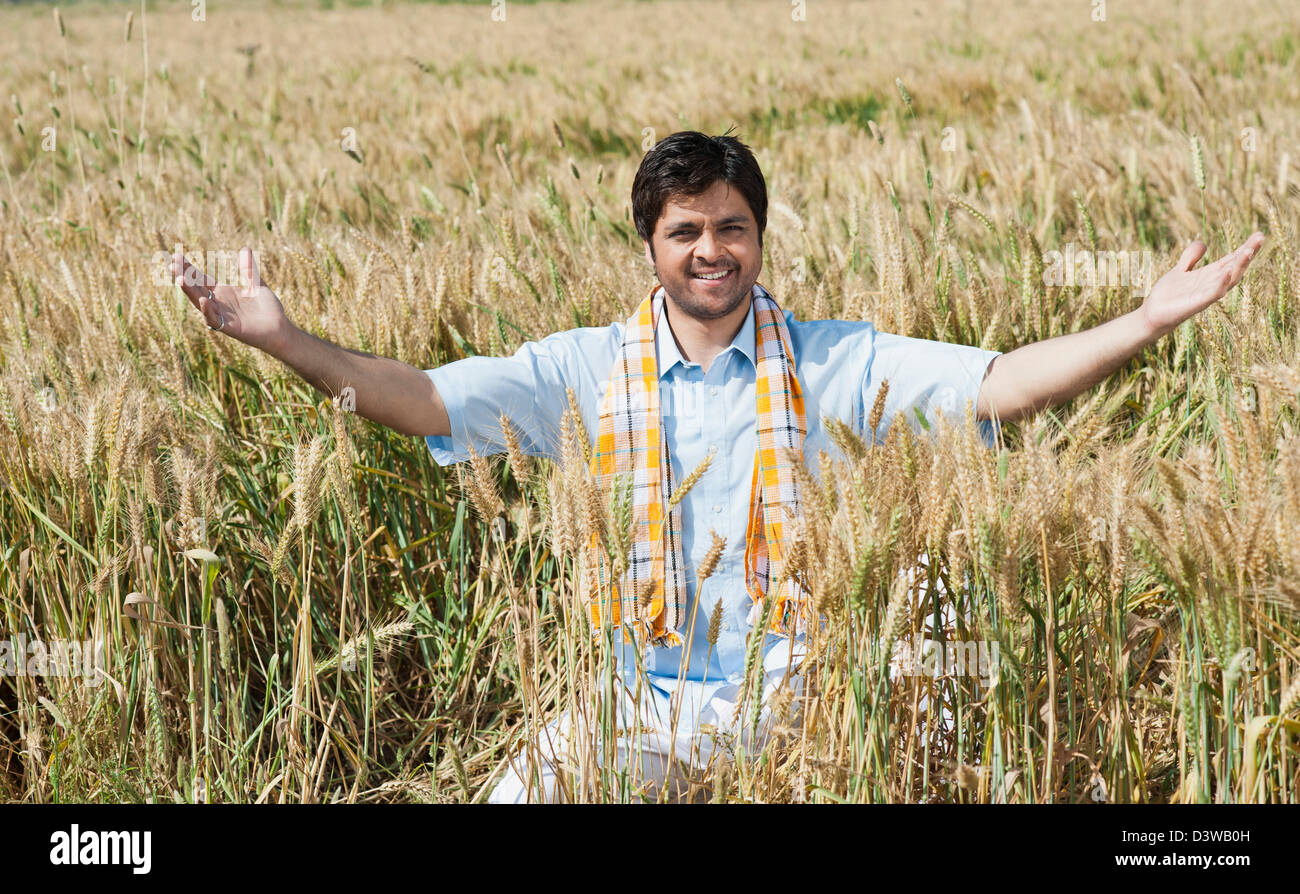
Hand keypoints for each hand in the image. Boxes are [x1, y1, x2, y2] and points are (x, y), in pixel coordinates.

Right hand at [172, 246, 291, 354]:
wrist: (281, 329)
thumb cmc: (268, 309)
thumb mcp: (257, 285)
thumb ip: (249, 270)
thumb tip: (245, 249)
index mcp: (222, 293)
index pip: (200, 279)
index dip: (189, 269)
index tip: (177, 256)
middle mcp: (218, 304)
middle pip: (196, 289)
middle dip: (184, 277)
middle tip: (172, 264)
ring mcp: (221, 316)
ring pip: (200, 303)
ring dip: (190, 292)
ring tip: (180, 279)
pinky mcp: (229, 328)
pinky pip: (213, 320)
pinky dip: (207, 311)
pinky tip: (203, 300)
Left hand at [1139, 231, 1265, 339]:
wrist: (1152, 314)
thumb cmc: (1168, 295)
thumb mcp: (1180, 270)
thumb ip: (1190, 257)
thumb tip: (1203, 243)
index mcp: (1210, 275)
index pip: (1232, 259)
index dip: (1245, 248)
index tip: (1259, 235)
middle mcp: (1212, 284)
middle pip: (1235, 267)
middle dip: (1248, 253)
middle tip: (1261, 237)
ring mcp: (1206, 294)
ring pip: (1229, 279)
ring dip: (1239, 266)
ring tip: (1248, 251)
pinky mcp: (1197, 304)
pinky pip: (1212, 294)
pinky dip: (1220, 284)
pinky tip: (1226, 273)